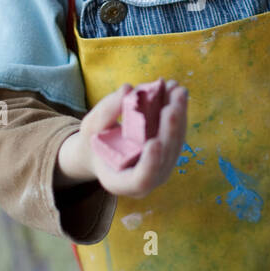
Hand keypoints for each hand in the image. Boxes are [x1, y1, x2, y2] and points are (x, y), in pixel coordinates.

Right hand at [82, 79, 187, 198]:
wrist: (102, 150)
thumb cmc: (93, 143)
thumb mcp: (90, 128)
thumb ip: (106, 112)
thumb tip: (128, 89)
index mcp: (120, 181)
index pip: (141, 180)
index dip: (150, 163)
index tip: (154, 142)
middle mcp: (146, 179)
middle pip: (165, 158)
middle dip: (170, 130)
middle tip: (171, 105)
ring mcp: (161, 166)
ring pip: (176, 143)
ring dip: (179, 115)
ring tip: (175, 88)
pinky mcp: (168, 151)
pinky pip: (177, 132)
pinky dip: (178, 110)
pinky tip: (175, 90)